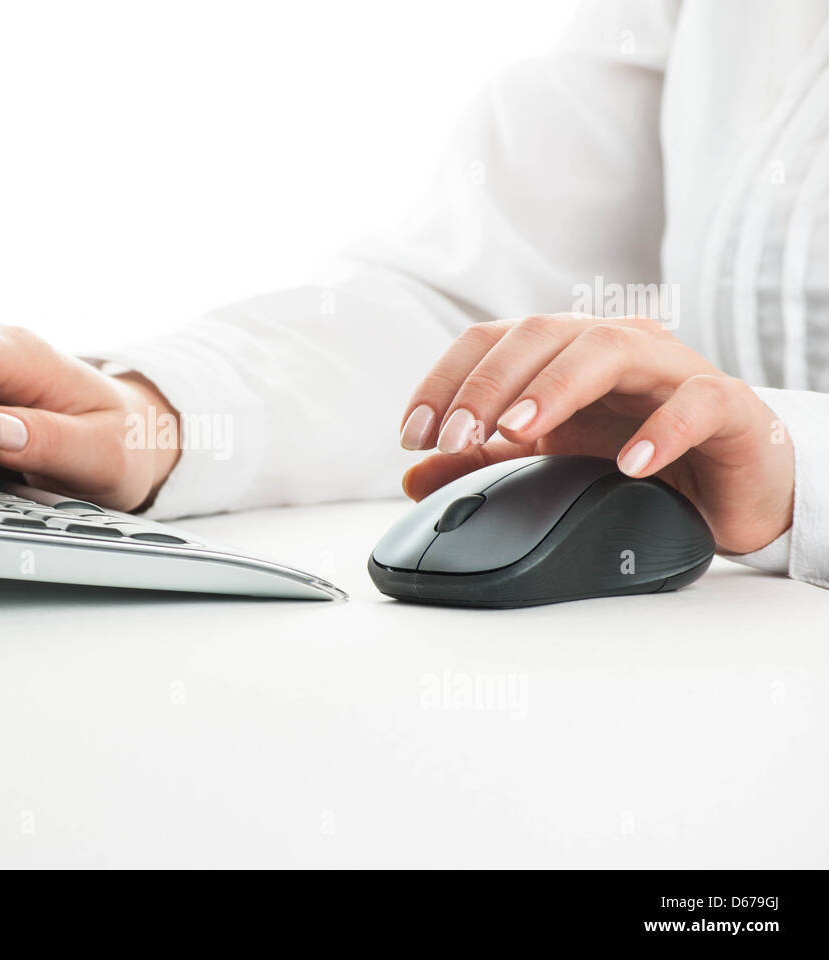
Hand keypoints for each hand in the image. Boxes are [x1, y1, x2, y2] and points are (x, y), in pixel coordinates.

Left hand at [397, 314, 793, 554]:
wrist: (733, 484)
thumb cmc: (638, 453)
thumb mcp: (548, 460)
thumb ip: (484, 462)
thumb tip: (411, 476)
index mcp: (563, 352)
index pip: (490, 341)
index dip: (445, 381)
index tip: (413, 435)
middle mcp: (612, 346)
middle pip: (539, 335)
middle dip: (487, 385)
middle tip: (454, 438)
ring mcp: (670, 369)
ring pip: (609, 348)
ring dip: (555, 387)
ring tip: (519, 431)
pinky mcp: (728, 405)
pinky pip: (696, 402)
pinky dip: (661, 429)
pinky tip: (629, 463)